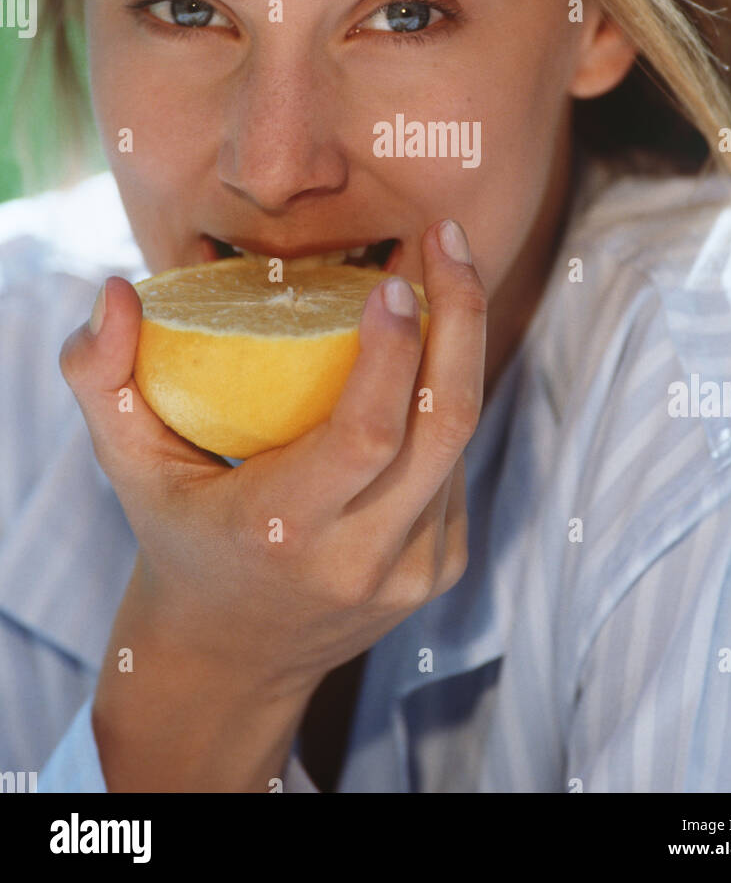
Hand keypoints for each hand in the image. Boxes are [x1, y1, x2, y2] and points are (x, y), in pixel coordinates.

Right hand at [59, 219, 486, 701]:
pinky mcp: (441, 567)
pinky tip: (425, 357)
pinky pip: (455, 465)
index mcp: (285, 532)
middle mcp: (363, 558)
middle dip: (461, 316)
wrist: (231, 659)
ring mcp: (413, 569)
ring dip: (458, 349)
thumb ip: (102, 379)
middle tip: (447, 239)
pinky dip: (442, 400)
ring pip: (458, 438)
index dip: (393, 351)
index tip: (393, 280)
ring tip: (439, 277)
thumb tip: (116, 291)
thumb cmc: (178, 539)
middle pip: (446, 423)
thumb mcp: (128, 467)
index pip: (368, 435)